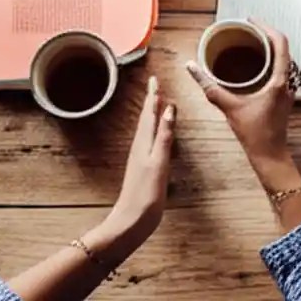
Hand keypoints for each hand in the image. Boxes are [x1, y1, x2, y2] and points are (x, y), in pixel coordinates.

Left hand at [106, 75, 175, 241]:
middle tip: (155, 85)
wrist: (131, 221)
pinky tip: (156, 135)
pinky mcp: (143, 167)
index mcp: (143, 143)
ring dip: (152, 114)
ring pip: (147, 129)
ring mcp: (140, 157)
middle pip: (147, 118)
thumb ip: (165, 136)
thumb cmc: (146, 195)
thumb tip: (169, 109)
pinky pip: (149, 141)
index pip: (150, 113)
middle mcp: (140, 147)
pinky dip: (154, 131)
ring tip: (156, 103)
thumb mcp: (159, 163)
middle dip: (151, 101)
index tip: (155, 79)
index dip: (153, 96)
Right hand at [186, 20, 295, 166]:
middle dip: (265, 33)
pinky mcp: (282, 95)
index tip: (250, 21)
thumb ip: (210, 86)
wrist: (270, 155)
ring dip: (268, 47)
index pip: (280, 43)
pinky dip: (268, 60)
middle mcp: (287, 81)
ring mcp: (287, 89)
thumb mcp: (229, 107)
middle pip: (282, 47)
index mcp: (279, 80)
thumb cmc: (255, 134)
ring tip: (250, 41)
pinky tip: (254, 63)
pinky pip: (279, 69)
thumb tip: (192, 68)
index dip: (266, 27)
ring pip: (282, 58)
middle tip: (247, 28)